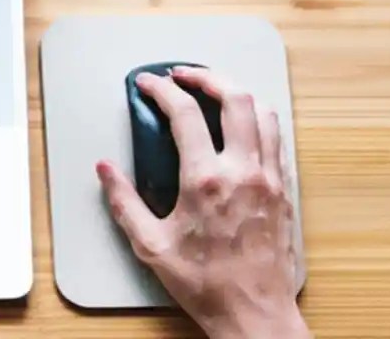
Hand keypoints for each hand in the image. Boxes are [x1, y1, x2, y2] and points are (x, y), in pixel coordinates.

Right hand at [97, 67, 307, 338]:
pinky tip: (241, 125)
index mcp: (205, 180)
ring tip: (215, 91)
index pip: (184, 113)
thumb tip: (105, 170)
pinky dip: (258, 119)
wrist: (253, 314)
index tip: (148, 83)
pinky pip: (276, 139)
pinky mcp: (283, 191)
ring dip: (237, 93)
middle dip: (206, 76)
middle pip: (235, 97)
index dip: (162, 89)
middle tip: (184, 75)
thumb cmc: (205, 284)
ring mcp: (269, 179)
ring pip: (264, 112)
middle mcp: (242, 172)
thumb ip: (123, 201)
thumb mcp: (149, 244)